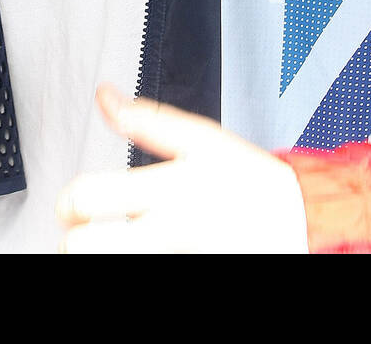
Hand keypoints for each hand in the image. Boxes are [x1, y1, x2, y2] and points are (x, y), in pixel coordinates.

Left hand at [55, 84, 308, 253]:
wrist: (302, 224)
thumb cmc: (249, 180)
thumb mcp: (200, 138)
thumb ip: (144, 119)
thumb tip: (103, 94)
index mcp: (168, 187)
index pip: (91, 195)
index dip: (68, 200)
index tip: (71, 205)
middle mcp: (169, 230)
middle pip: (85, 246)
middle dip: (73, 241)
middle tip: (79, 236)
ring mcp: (178, 258)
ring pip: (108, 263)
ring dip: (99, 256)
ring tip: (105, 247)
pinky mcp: (185, 273)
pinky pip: (141, 277)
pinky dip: (131, 266)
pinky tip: (136, 254)